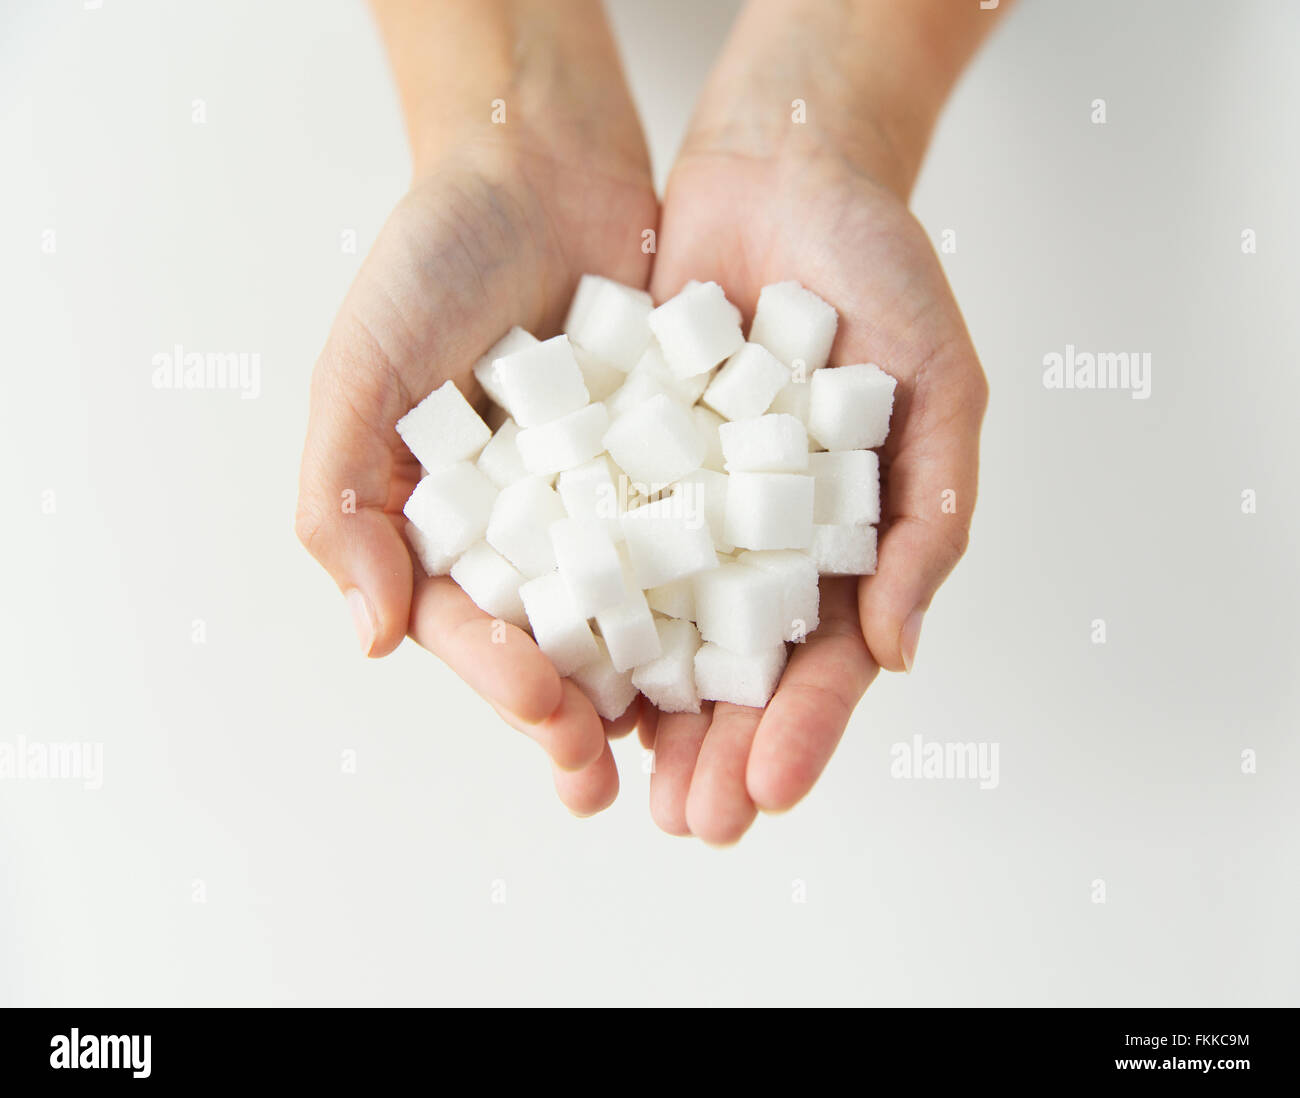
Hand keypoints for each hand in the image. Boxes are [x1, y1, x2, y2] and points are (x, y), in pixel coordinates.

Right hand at [295, 1, 657, 814]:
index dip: (502, 680)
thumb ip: (343, 503)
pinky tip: (740, 645)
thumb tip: (373, 638)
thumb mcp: (361, 375)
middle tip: (606, 778)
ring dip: (649, 688)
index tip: (549, 715)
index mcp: (445, 526)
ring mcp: (601, 503)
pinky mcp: (669, 468)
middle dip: (575, 715)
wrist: (539, 164)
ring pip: (628, 614)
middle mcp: (525, 530)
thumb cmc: (431, 263)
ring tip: (683, 753)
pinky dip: (710, 595)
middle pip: (550, 642)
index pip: (469, 627)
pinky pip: (691, 542)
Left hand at [643, 1, 992, 842]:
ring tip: (623, 781)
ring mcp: (690, 508)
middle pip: (740, 670)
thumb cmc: (883, 272)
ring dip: (647, 710)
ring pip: (663, 629)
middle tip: (690, 823)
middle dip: (717, 749)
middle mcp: (763, 542)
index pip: (828, 661)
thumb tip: (899, 649)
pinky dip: (587, 610)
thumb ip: (932, 515)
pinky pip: (602, 548)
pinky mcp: (624, 464)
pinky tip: (568, 670)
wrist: (786, 169)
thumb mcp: (940, 386)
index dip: (806, 729)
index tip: (768, 790)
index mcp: (845, 543)